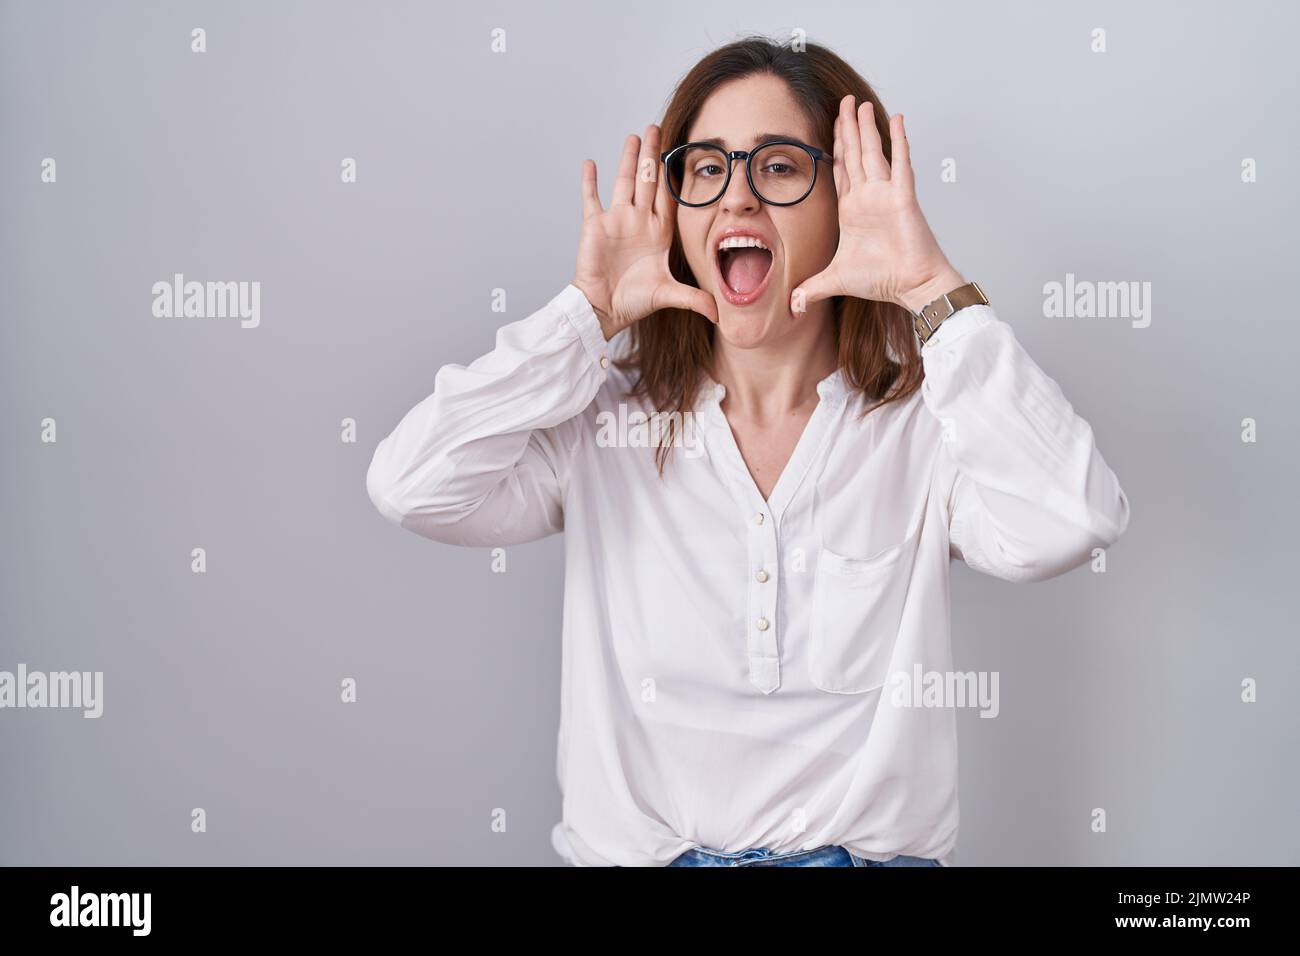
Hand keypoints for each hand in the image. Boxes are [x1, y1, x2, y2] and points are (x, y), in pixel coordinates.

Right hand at [572, 124, 718, 340]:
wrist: (604, 309)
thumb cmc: (634, 302)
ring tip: (633, 137)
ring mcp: (616, 220)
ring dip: (629, 160)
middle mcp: (638, 221)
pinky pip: (591, 198)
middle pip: (647, 180)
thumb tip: (720, 313)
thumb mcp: (668, 295)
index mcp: (658, 232)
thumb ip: (693, 298)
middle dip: (652, 154)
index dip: (672, 174)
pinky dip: (590, 182)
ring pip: (624, 182)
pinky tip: (590, 164)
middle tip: (657, 128)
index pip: (668, 196)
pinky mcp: (595, 226)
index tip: (678, 152)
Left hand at [792, 95, 964, 314]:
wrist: (910, 286)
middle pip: (854, 154)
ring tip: (859, 103)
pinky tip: (895, 120)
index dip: (834, 148)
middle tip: (843, 102)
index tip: (829, 127)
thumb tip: (791, 307)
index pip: (840, 171)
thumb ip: (811, 289)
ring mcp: (886, 194)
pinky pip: (900, 163)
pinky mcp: (903, 197)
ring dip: (865, 127)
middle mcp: (868, 197)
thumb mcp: (834, 280)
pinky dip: (898, 141)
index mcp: (852, 209)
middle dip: (847, 128)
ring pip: (872, 152)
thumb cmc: (881, 279)